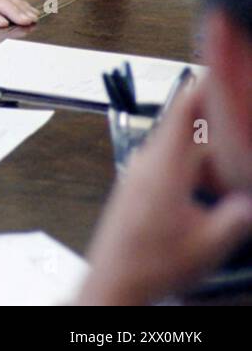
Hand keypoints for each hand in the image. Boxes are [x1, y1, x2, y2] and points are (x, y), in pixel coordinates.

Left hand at [75, 79, 251, 304]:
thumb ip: (237, 216)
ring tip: (228, 182)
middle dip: (217, 134)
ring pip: (180, 153)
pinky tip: (207, 197)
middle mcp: (145, 164)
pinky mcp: (134, 187)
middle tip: (238, 134)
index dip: (201, 86)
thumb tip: (250, 199)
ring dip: (207, 161)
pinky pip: (169, 167)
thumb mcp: (208, 244)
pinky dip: (192, 173)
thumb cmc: (150, 265)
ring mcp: (137, 174)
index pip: (182, 111)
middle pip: (187, 132)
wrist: (112, 283)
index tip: (216, 68)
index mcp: (163, 168)